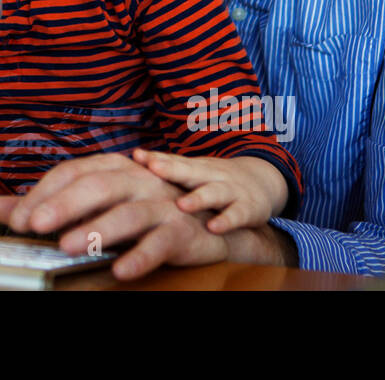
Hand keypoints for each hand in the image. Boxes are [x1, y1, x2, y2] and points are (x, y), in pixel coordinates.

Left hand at [0, 152, 229, 279]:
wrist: (203, 223)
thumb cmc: (140, 209)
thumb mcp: (91, 204)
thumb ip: (46, 206)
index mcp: (111, 166)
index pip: (71, 172)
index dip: (43, 194)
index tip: (16, 219)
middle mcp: (136, 178)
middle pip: (97, 185)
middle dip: (63, 205)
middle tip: (34, 225)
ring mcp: (161, 202)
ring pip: (128, 212)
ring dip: (97, 229)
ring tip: (68, 245)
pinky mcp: (181, 230)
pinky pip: (160, 241)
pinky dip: (140, 256)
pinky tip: (120, 270)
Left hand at [131, 149, 287, 233]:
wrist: (260, 181)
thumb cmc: (212, 179)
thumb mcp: (190, 172)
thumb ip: (162, 170)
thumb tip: (124, 164)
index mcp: (192, 168)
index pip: (171, 161)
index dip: (155, 158)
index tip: (136, 155)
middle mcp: (209, 175)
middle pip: (188, 170)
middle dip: (170, 170)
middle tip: (152, 167)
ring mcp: (229, 191)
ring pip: (213, 192)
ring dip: (199, 198)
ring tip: (182, 205)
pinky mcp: (247, 209)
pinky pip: (237, 215)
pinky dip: (227, 221)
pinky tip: (214, 227)